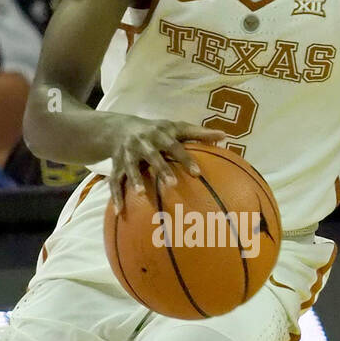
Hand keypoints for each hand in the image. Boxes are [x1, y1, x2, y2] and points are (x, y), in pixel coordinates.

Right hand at [108, 118, 227, 212]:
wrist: (119, 128)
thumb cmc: (156, 130)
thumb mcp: (176, 127)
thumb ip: (199, 133)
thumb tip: (224, 136)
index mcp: (159, 134)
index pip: (175, 146)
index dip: (185, 159)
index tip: (197, 173)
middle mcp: (142, 143)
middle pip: (152, 155)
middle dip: (161, 168)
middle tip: (173, 184)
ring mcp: (127, 154)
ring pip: (130, 167)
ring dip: (134, 180)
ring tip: (140, 194)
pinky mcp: (116, 166)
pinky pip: (114, 182)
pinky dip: (116, 196)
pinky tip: (119, 213)